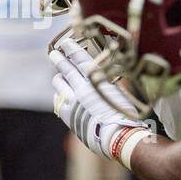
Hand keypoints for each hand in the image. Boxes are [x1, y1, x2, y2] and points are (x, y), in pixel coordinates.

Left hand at [50, 38, 150, 162]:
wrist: (118, 136)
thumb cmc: (126, 114)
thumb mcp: (118, 92)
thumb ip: (105, 83)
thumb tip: (98, 75)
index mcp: (97, 79)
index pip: (80, 59)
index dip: (71, 49)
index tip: (65, 43)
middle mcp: (82, 87)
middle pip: (66, 68)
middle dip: (59, 59)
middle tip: (54, 53)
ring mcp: (72, 100)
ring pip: (59, 83)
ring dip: (59, 77)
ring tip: (59, 75)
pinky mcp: (66, 113)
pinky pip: (58, 99)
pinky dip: (60, 94)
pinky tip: (63, 94)